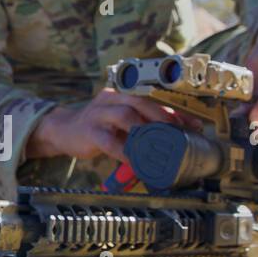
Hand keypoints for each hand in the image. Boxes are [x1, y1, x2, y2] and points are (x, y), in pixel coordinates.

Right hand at [26, 87, 188, 161]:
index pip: (152, 100)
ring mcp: (98, 114)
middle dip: (162, 117)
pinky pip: (109, 141)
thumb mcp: (120, 122)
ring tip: (160, 145)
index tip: (194, 126)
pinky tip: (135, 161)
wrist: (63, 130)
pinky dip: (124, 151)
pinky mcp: (88, 132)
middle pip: (140, 103)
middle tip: (179, 133)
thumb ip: (141, 127)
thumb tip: (172, 140)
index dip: (174, 112)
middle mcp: (111, 100)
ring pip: (124, 116)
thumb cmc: (98, 127)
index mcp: (122, 95)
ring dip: (144, 130)